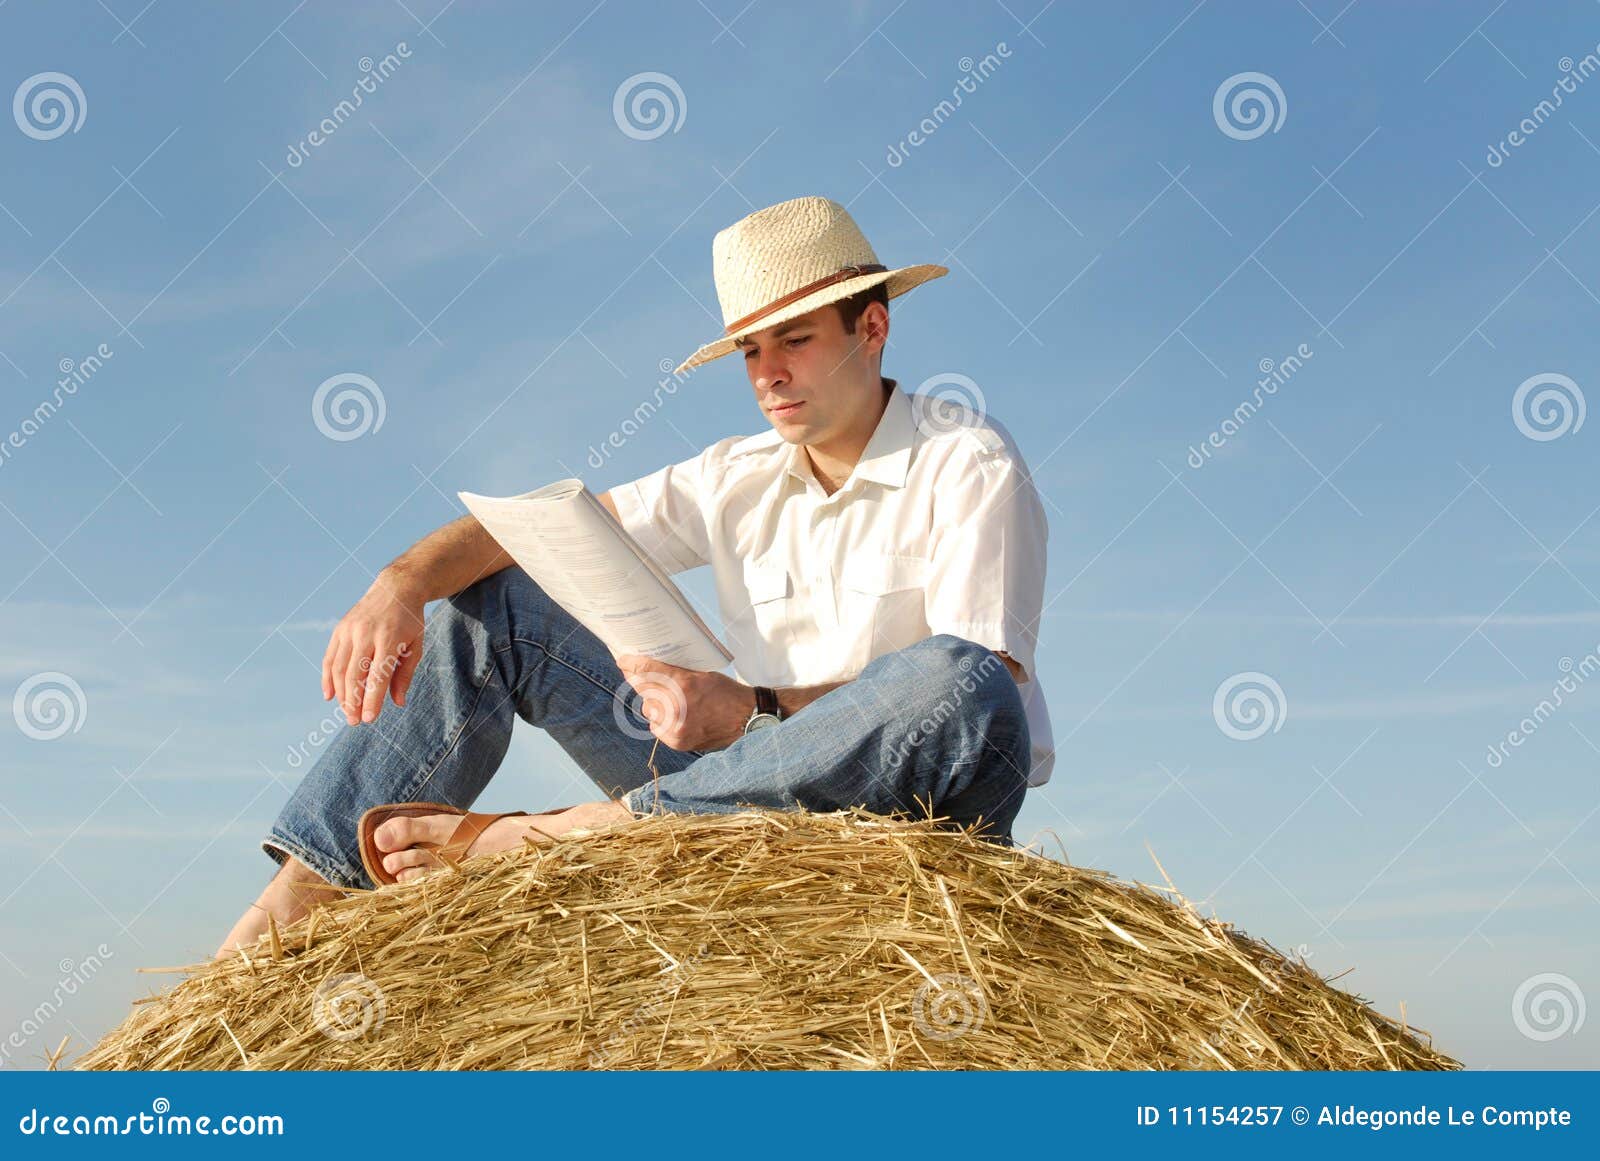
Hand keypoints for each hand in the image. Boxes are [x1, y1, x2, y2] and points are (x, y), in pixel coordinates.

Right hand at [322, 569, 426, 724]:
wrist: (395, 588)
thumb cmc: (410, 621)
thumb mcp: (416, 645)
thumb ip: (405, 674)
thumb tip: (398, 703)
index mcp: (389, 638)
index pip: (378, 675)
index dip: (372, 699)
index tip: (370, 719)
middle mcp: (366, 634)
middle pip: (354, 675)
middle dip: (353, 701)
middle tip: (355, 722)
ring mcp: (350, 631)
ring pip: (339, 668)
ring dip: (341, 694)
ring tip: (347, 712)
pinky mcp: (340, 630)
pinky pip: (330, 658)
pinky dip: (328, 678)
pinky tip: (330, 695)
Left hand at [613, 654, 751, 750]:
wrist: (746, 720)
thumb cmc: (726, 693)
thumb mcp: (702, 674)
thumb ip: (675, 673)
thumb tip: (648, 668)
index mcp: (684, 684)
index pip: (648, 671)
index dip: (632, 664)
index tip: (622, 659)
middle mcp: (677, 706)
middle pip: (644, 691)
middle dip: (640, 682)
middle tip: (637, 674)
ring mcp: (676, 726)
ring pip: (648, 709)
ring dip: (653, 702)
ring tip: (668, 699)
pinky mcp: (677, 741)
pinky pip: (656, 727)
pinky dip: (660, 720)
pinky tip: (672, 715)